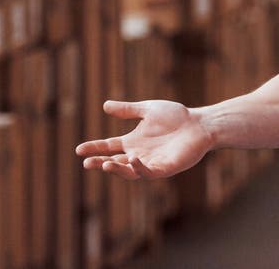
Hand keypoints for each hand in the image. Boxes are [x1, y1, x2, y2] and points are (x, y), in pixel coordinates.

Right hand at [75, 99, 212, 179]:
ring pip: (129, 171)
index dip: (94, 148)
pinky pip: (149, 172)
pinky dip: (139, 168)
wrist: (200, 123)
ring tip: (105, 164)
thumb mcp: (148, 110)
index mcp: (133, 141)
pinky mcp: (165, 168)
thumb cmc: (176, 116)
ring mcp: (151, 163)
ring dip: (117, 169)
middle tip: (87, 163)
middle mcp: (139, 154)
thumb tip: (105, 105)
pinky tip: (133, 159)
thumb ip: (128, 110)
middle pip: (115, 162)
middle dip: (100, 163)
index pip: (109, 147)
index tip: (78, 149)